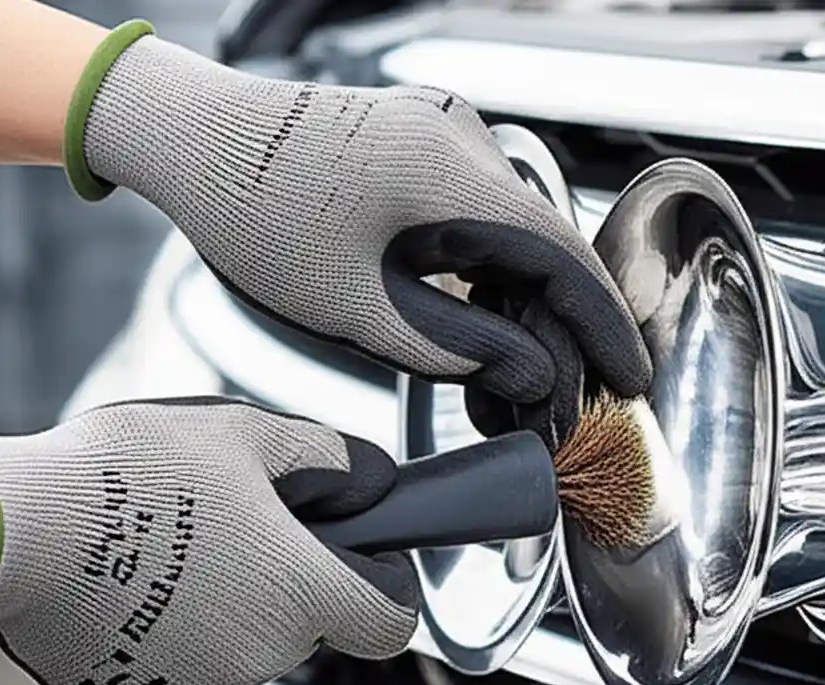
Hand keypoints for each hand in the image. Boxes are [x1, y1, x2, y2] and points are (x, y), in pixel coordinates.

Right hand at [0, 397, 415, 684]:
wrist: (16, 530)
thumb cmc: (136, 475)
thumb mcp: (251, 434)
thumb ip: (330, 457)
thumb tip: (370, 476)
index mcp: (302, 592)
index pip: (390, 620)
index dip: (384, 582)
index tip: (357, 552)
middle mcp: (263, 653)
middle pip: (306, 621)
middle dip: (284, 573)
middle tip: (235, 521)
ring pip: (242, 640)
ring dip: (225, 599)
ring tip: (170, 545)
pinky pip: (182, 663)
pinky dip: (172, 630)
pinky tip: (135, 583)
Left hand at [79, 35, 650, 407]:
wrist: (194, 140)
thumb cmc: (257, 219)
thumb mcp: (356, 308)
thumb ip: (456, 349)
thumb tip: (533, 377)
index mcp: (451, 173)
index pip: (562, 257)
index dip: (603, 326)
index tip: (631, 380)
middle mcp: (463, 139)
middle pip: (543, 251)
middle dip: (555, 335)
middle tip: (552, 410)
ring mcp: (446, 134)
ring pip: (514, 237)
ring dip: (519, 310)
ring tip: (505, 390)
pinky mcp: (427, 143)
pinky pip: (481, 216)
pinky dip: (487, 276)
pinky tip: (481, 332)